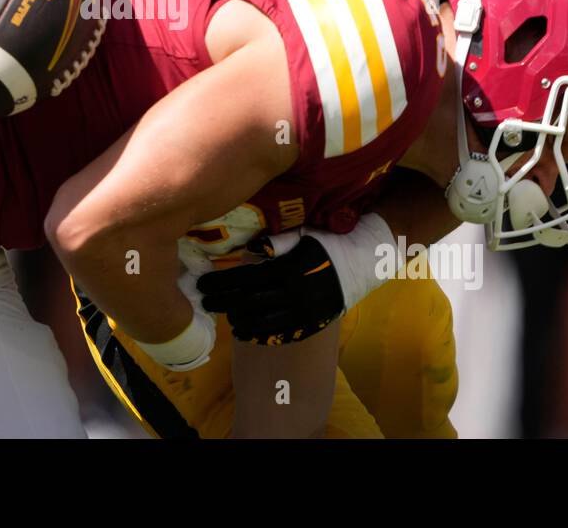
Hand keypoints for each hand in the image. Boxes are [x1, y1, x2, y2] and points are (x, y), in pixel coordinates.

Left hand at [197, 234, 344, 344]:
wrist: (365, 261)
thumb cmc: (329, 242)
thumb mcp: (303, 234)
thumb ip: (275, 242)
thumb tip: (248, 248)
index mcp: (288, 269)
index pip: (244, 279)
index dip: (220, 283)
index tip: (202, 285)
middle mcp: (294, 293)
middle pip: (248, 302)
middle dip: (223, 303)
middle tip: (205, 304)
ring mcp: (304, 311)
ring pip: (263, 322)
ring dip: (239, 321)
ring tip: (226, 318)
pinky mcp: (312, 322)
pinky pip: (281, 333)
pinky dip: (260, 333)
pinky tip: (247, 332)